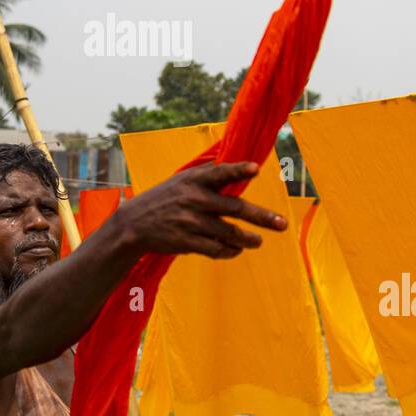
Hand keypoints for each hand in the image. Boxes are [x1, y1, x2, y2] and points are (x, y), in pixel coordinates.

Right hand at [116, 161, 287, 260]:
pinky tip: (237, 250)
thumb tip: (242, 165)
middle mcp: (194, 199)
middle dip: (262, 217)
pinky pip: (216, 248)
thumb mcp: (182, 179)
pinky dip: (230, 250)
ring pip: (230, 232)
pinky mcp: (186, 241)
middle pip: (236, 208)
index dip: (238, 170)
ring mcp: (190, 222)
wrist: (133, 224)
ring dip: (248, 239)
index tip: (256, 169)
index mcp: (194, 180)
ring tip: (258, 241)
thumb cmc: (165, 198)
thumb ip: (208, 175)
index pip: (220, 172)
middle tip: (282, 224)